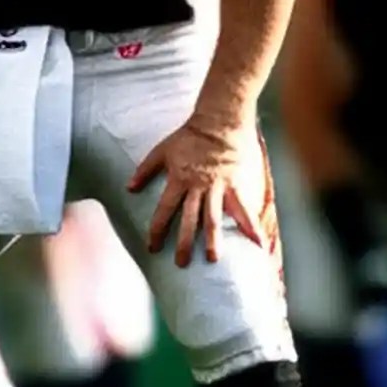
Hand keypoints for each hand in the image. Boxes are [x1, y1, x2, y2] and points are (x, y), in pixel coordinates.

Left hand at [128, 116, 265, 267]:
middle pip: (189, 220)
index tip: (152, 248)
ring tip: (213, 259)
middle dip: (184, 243)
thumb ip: (145, 170)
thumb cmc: (189, 136)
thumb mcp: (161, 150)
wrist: (219, 122)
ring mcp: (217, 188)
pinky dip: (250, 226)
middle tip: (181, 264)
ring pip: (214, 219)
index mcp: (178, 180)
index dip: (157, 231)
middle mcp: (197, 188)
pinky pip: (243, 208)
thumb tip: (128, 188)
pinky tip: (258, 244)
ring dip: (213, 241)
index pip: (164, 210)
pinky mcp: (234, 185)